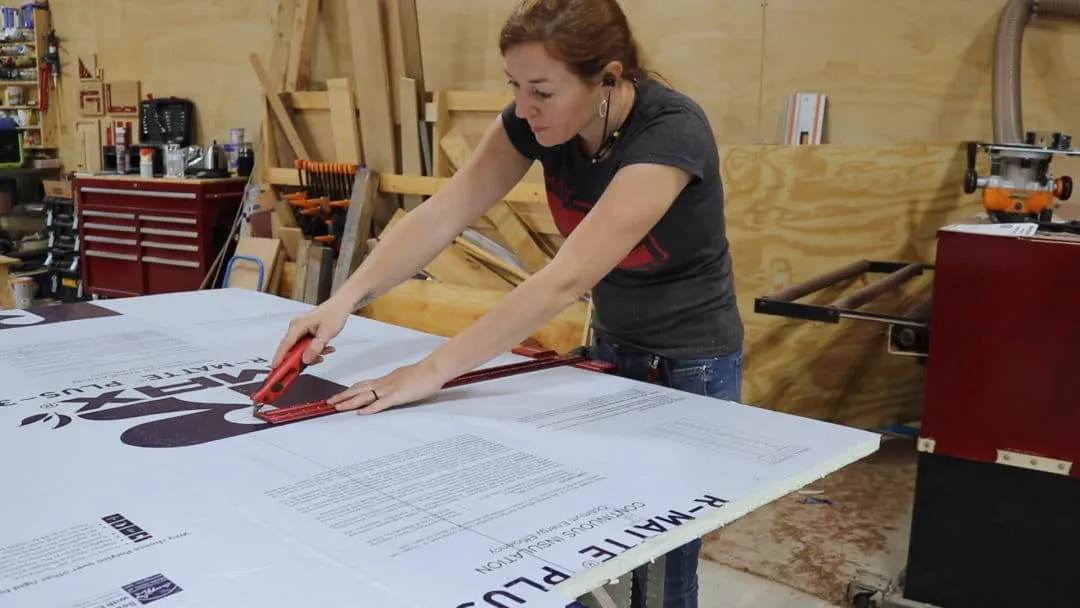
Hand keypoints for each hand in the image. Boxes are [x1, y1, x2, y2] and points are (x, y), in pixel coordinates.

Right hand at [272, 296, 351, 366]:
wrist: (341, 306)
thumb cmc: (334, 314)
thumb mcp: (327, 333)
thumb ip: (316, 347)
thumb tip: (305, 358)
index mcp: (298, 325)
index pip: (286, 344)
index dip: (280, 357)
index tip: (276, 368)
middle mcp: (296, 327)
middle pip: (292, 349)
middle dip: (302, 358)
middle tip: (312, 362)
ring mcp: (300, 330)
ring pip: (301, 349)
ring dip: (312, 354)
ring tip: (326, 350)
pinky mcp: (305, 333)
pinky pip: (306, 346)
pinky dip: (315, 350)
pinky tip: (326, 348)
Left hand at [327, 358, 448, 414]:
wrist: (433, 369)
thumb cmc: (423, 374)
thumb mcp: (405, 378)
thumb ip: (395, 383)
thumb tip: (390, 388)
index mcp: (385, 380)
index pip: (363, 385)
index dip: (350, 390)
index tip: (340, 394)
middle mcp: (383, 383)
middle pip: (358, 389)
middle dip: (343, 396)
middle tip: (329, 402)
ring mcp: (389, 389)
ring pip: (364, 396)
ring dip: (349, 402)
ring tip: (337, 407)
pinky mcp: (397, 396)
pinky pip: (380, 403)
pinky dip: (369, 408)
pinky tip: (360, 413)